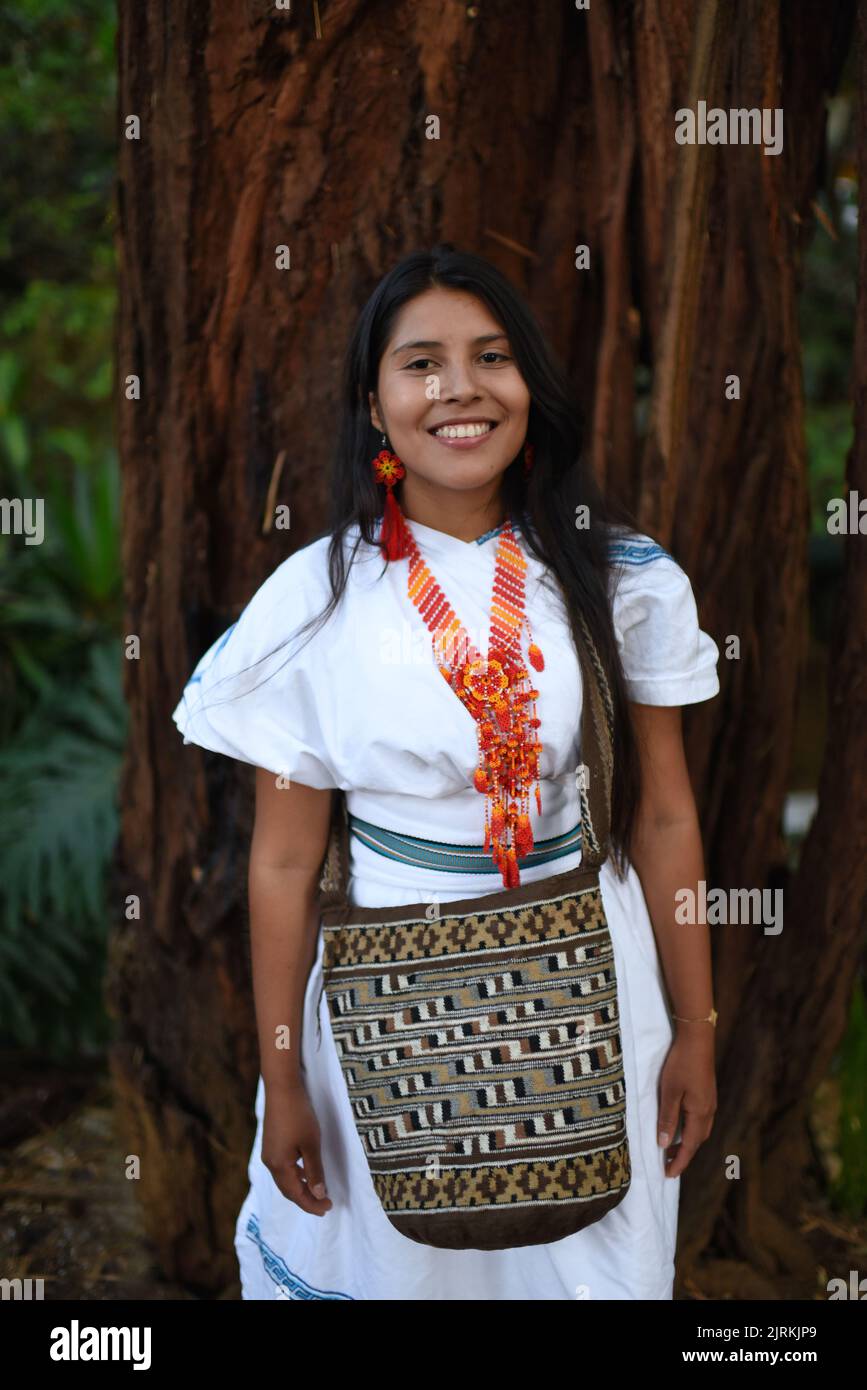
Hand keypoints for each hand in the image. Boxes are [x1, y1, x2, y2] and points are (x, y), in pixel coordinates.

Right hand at [261, 1080, 332, 1215]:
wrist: (281, 1089)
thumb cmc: (299, 1116)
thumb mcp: (311, 1144)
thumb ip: (315, 1171)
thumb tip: (318, 1194)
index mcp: (279, 1166)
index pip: (296, 1194)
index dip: (312, 1204)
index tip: (328, 1208)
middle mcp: (270, 1163)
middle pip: (288, 1190)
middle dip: (306, 1199)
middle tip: (324, 1205)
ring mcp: (268, 1154)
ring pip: (284, 1180)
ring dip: (300, 1188)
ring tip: (317, 1192)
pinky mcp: (271, 1145)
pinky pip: (282, 1168)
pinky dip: (295, 1175)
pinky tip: (305, 1171)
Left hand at [657, 1030, 716, 1178]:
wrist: (697, 1039)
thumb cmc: (680, 1064)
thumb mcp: (670, 1092)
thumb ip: (668, 1118)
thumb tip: (665, 1144)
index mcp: (700, 1114)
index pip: (690, 1146)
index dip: (679, 1162)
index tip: (668, 1176)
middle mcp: (708, 1111)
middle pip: (697, 1141)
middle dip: (684, 1155)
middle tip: (668, 1165)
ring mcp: (710, 1102)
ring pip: (700, 1131)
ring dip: (687, 1143)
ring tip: (672, 1149)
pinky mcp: (707, 1094)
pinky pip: (700, 1120)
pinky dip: (690, 1130)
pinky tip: (681, 1126)